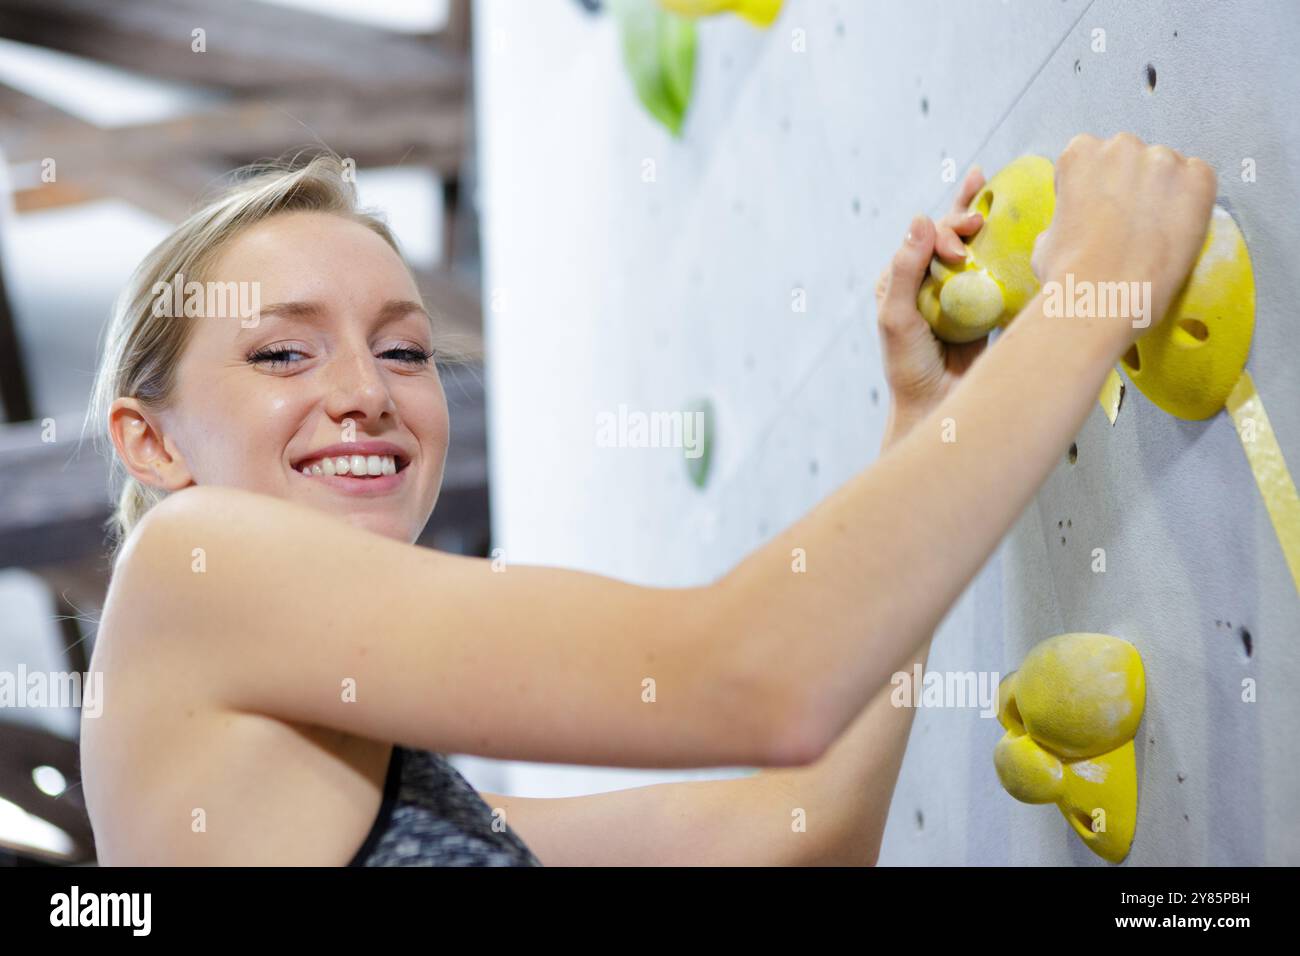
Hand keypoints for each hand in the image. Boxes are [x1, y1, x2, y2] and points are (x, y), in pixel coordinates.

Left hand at [875, 167, 987, 444]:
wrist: (938, 406)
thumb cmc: (909, 366)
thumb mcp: (897, 317)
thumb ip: (906, 270)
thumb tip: (920, 219)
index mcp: (902, 280)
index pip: (923, 239)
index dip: (942, 229)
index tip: (957, 248)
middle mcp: (930, 282)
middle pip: (950, 236)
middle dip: (963, 220)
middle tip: (978, 223)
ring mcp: (960, 293)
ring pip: (975, 248)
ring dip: (985, 222)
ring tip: (991, 188)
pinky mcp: (985, 307)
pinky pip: (997, 273)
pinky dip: (1007, 250)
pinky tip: (1017, 226)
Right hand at [1030, 132, 1216, 348]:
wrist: (1102, 298)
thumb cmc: (1065, 273)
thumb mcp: (1046, 236)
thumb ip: (1068, 212)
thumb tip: (1079, 221)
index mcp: (1080, 153)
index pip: (1088, 155)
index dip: (1091, 186)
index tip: (1093, 209)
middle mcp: (1122, 147)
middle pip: (1129, 157)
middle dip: (1127, 183)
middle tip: (1124, 222)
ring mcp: (1163, 161)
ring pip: (1165, 167)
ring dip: (1160, 191)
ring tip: (1152, 230)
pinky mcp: (1197, 181)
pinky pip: (1199, 177)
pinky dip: (1191, 199)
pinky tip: (1175, 229)